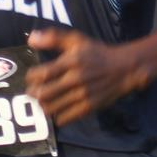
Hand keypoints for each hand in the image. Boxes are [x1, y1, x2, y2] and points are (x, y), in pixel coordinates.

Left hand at [25, 28, 146, 124]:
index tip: (30, 78)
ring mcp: (83, 95)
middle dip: (33, 94)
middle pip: (44, 94)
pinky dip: (57, 116)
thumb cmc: (97, 53)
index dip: (31, 78)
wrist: (125, 68)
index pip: (43, 74)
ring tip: (43, 101)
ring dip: (42, 106)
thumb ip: (53, 38)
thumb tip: (31, 39)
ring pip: (52, 108)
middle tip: (32, 92)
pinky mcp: (89, 107)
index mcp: (71, 61)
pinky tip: (57, 109)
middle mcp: (76, 79)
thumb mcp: (77, 40)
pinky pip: (65, 118)